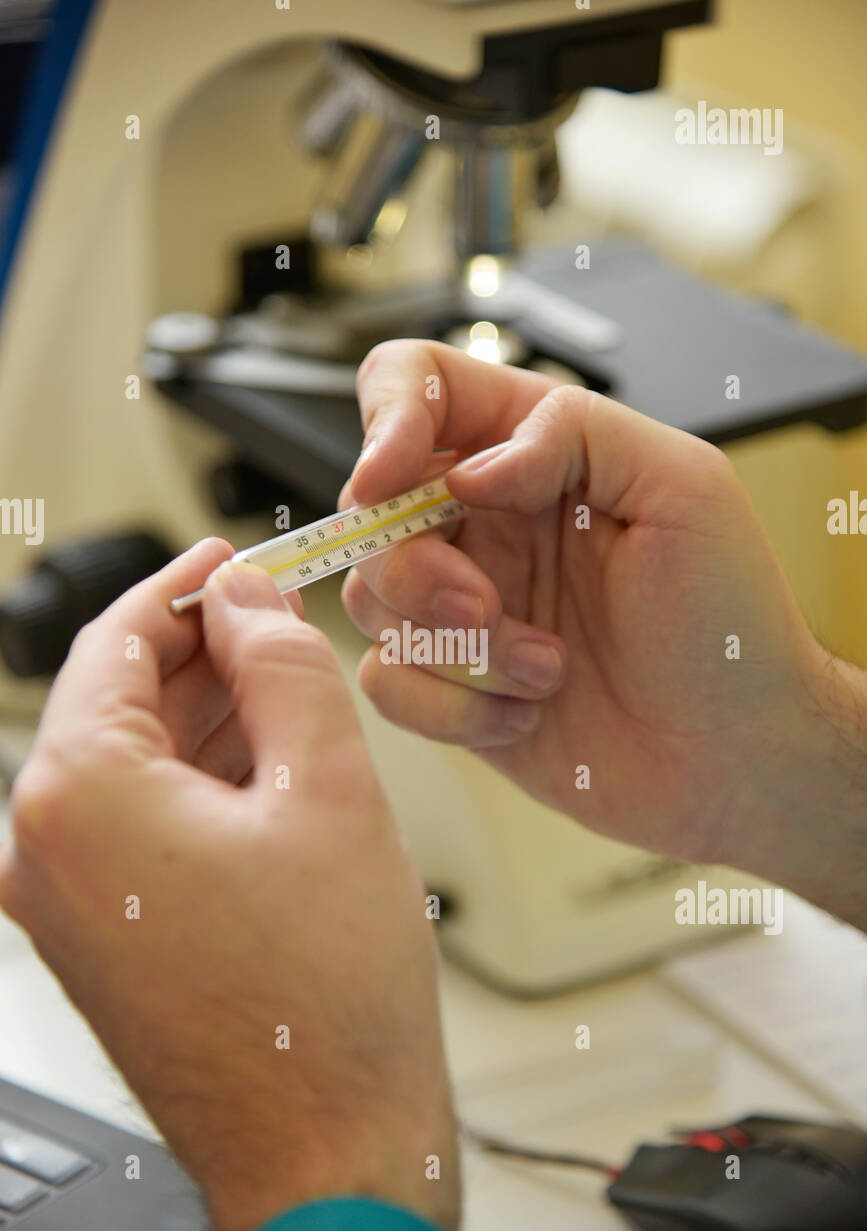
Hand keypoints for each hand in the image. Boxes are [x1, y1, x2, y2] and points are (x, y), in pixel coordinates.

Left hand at [0, 541, 458, 1230]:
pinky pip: (136, 828)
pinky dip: (196, 784)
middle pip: (117, 702)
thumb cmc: (327, 1004)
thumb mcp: (331, 790)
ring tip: (291, 688)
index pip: (116, 641)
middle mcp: (42, 852)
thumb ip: (284, 666)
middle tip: (281, 619)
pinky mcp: (97, 942)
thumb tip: (252, 603)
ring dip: (206, 717)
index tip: (238, 561)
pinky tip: (268, 766)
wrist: (324, 1153)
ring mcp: (61, 906)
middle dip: (204, 652)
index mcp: (77, 799)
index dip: (189, 587)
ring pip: (130, 766)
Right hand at [341, 341, 866, 924]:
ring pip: (372, 599)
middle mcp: (489, 524)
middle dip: (419, 570)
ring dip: (455, 647)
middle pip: (373, 509)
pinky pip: (385, 682)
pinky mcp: (452, 685)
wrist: (735, 760)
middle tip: (484, 610)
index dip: (387, 417)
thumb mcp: (684, 488)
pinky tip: (526, 713)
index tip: (389, 479)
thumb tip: (469, 468)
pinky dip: (450, 707)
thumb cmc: (729, 627)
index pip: (423, 388)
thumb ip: (574, 433)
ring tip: (546, 671)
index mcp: (537, 454)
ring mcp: (463, 607)